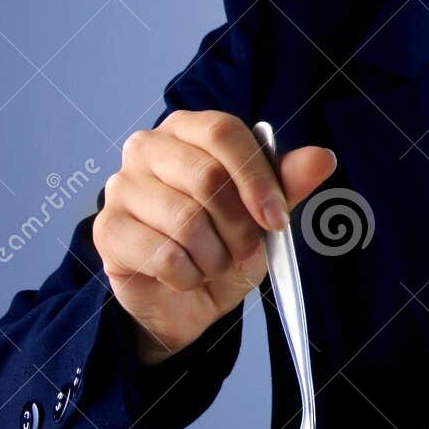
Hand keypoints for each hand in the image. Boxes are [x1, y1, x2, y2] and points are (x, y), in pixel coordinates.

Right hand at [93, 110, 336, 363]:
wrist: (184, 299)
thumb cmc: (222, 243)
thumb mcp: (263, 215)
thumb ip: (288, 184)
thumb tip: (321, 158)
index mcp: (188, 129)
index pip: (222, 132)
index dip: (256, 178)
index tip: (277, 220)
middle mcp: (147, 148)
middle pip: (206, 178)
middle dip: (239, 227)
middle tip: (246, 251)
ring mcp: (121, 187)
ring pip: (186, 222)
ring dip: (215, 257)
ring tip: (215, 263)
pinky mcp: (106, 230)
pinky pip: (163, 255)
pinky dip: (189, 276)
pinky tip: (187, 275)